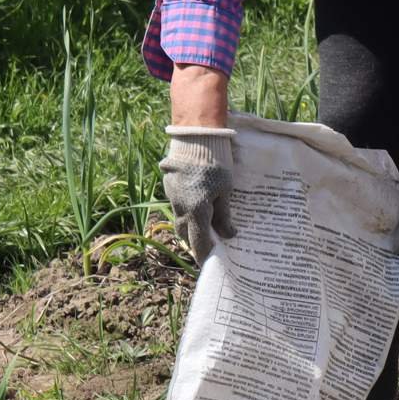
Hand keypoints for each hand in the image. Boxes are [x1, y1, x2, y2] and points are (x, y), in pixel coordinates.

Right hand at [161, 126, 237, 263]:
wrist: (196, 135)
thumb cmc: (216, 163)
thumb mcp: (226, 190)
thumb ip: (224, 215)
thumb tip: (228, 235)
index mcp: (196, 211)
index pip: (198, 242)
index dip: (204, 255)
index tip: (210, 263)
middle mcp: (180, 206)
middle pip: (185, 232)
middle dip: (194, 241)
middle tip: (207, 246)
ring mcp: (172, 194)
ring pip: (179, 217)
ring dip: (189, 224)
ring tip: (203, 226)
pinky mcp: (170, 183)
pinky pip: (177, 202)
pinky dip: (186, 208)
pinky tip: (196, 203)